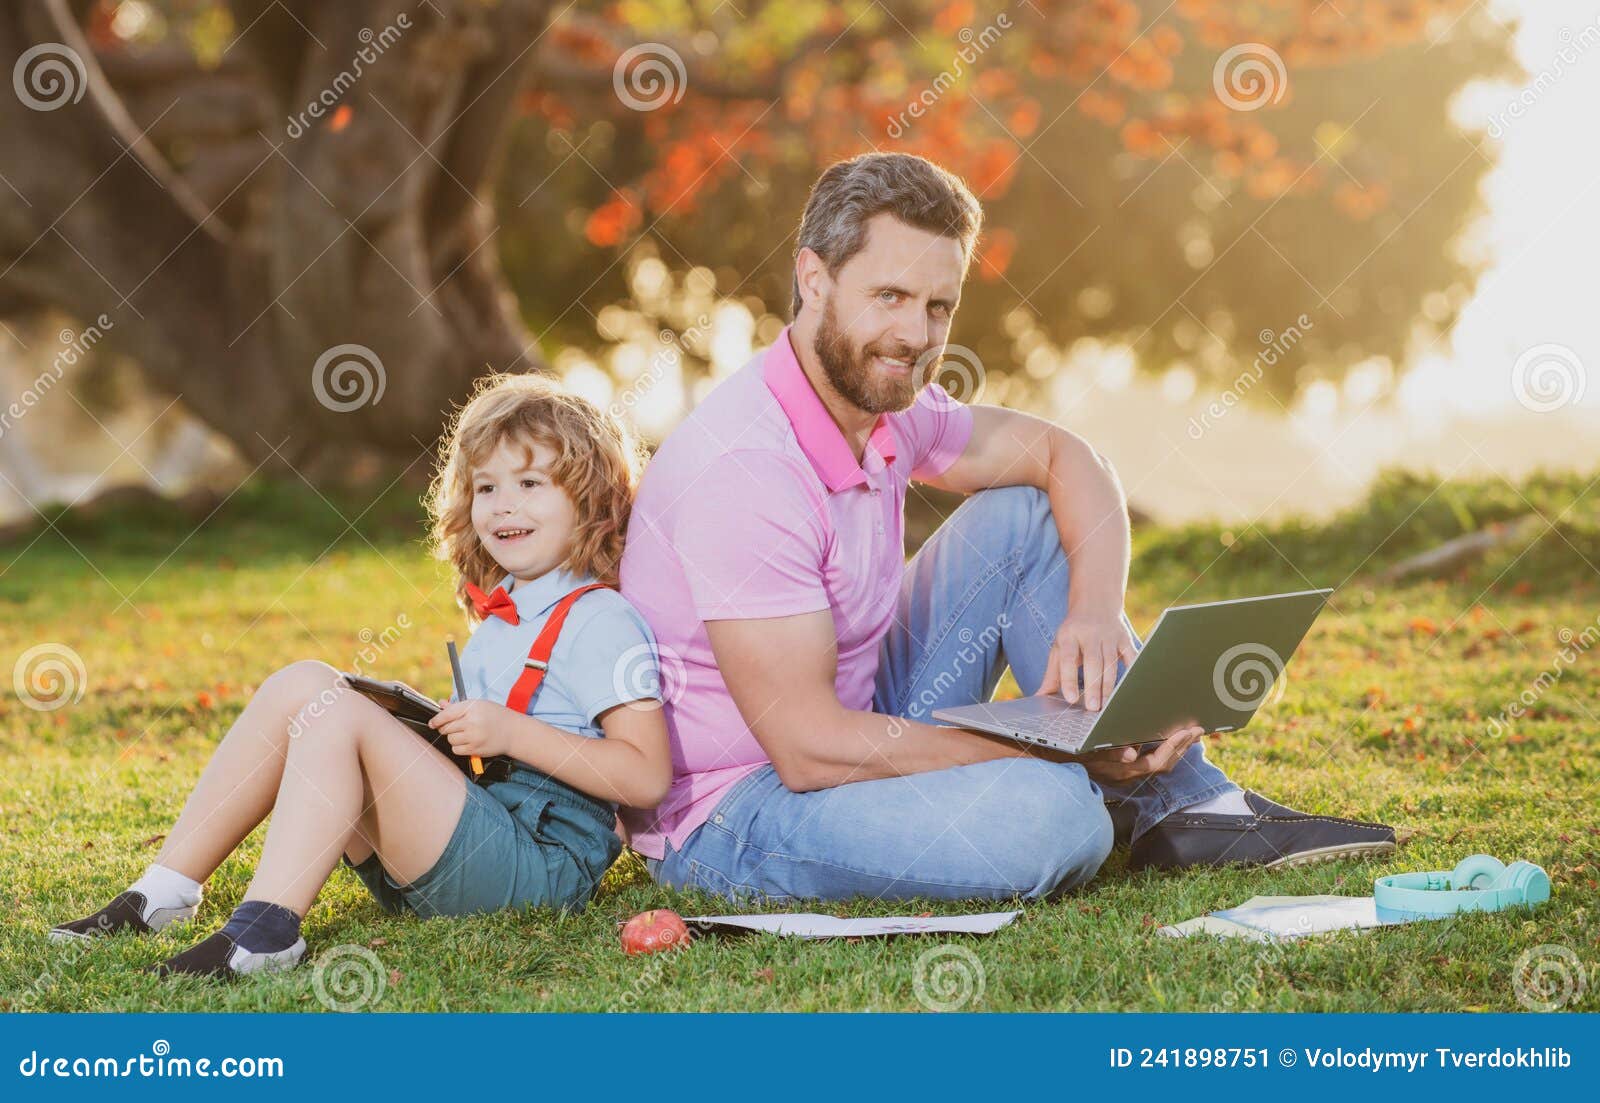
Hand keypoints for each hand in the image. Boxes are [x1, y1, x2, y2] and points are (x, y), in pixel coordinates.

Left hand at [427, 698, 519, 759]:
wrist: (513, 732)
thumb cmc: (496, 716)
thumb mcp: (479, 706)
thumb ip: (458, 706)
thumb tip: (441, 704)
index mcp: (472, 708)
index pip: (447, 714)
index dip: (436, 719)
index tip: (432, 722)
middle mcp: (472, 722)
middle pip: (446, 728)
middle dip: (446, 728)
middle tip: (453, 726)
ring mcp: (473, 737)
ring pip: (450, 739)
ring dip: (453, 737)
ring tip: (465, 733)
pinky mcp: (475, 749)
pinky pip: (456, 749)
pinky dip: (459, 747)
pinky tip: (468, 741)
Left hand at [1036, 611, 1136, 710]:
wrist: (1095, 603)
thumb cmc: (1073, 633)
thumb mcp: (1058, 647)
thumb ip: (1052, 673)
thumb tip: (1039, 696)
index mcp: (1069, 635)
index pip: (1068, 658)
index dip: (1069, 679)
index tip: (1070, 698)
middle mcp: (1090, 633)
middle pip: (1093, 662)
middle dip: (1093, 686)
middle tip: (1092, 708)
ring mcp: (1109, 635)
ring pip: (1111, 662)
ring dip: (1109, 685)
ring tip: (1106, 705)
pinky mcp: (1125, 638)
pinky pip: (1131, 656)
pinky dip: (1131, 671)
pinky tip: (1128, 689)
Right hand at [1067, 723, 1205, 784]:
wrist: (1046, 759)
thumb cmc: (1063, 751)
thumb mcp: (1083, 749)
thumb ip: (1107, 753)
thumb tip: (1132, 754)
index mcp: (1119, 771)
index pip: (1155, 762)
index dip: (1173, 747)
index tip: (1187, 731)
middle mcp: (1125, 775)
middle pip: (1163, 764)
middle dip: (1181, 747)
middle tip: (1197, 729)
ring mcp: (1123, 772)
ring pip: (1158, 763)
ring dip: (1175, 748)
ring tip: (1188, 733)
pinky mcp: (1120, 767)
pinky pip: (1149, 759)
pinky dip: (1162, 748)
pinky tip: (1166, 737)